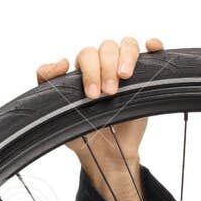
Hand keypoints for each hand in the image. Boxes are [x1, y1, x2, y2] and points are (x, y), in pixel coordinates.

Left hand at [36, 37, 163, 200]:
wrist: (106, 155)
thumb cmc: (81, 133)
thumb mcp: (55, 111)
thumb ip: (47, 83)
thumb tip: (61, 61)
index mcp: (84, 71)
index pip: (87, 55)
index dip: (90, 71)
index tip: (91, 95)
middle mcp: (105, 66)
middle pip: (106, 48)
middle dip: (105, 69)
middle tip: (106, 94)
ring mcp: (125, 69)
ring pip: (127, 44)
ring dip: (126, 57)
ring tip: (124, 78)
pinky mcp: (146, 76)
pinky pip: (151, 51)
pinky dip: (153, 45)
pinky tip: (151, 47)